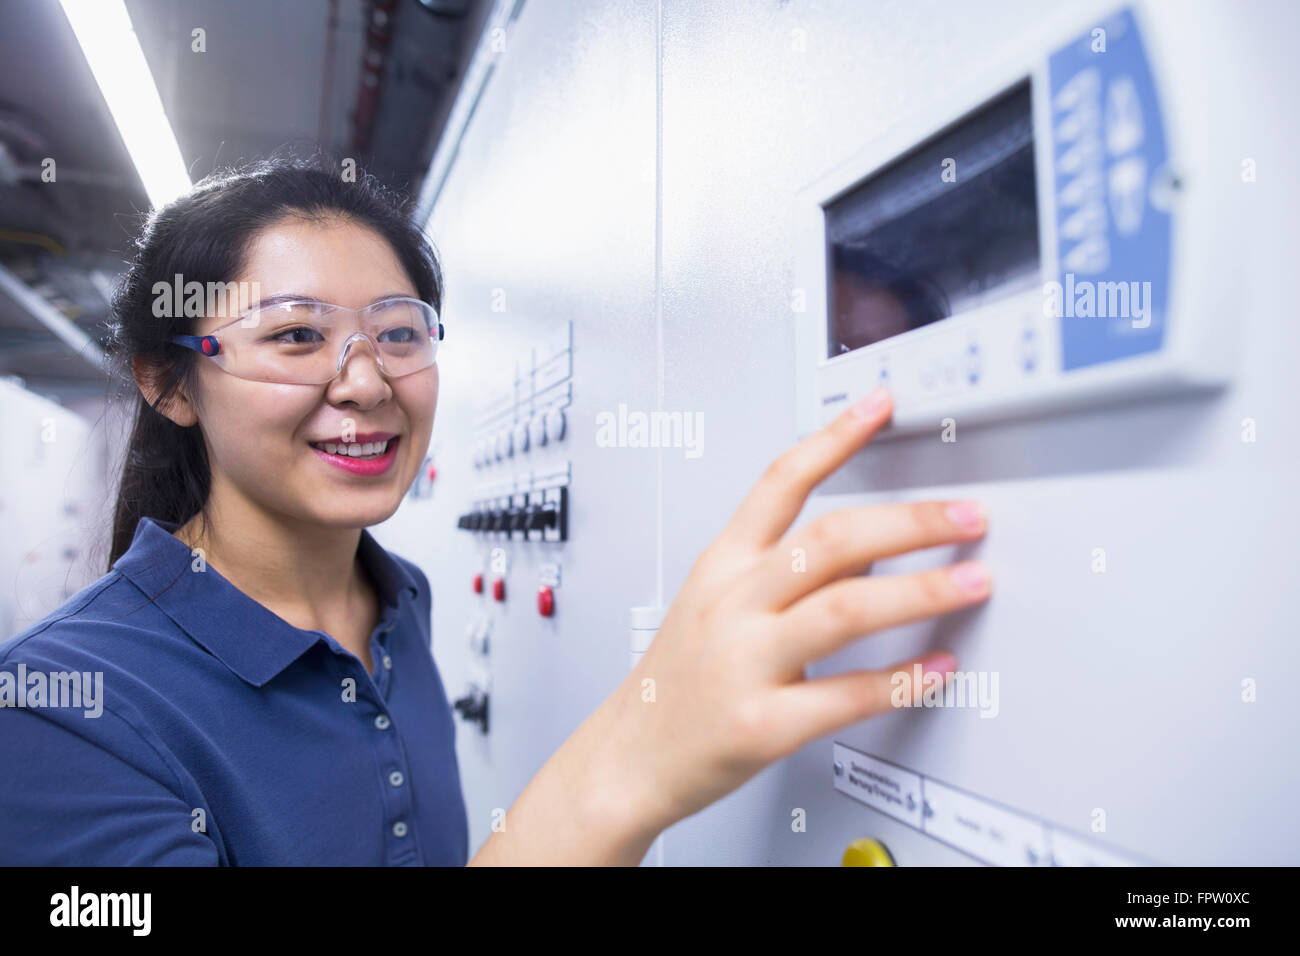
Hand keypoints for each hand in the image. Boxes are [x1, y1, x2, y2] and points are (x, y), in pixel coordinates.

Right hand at [607, 387, 990, 830]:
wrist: (629, 757)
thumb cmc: (676, 681)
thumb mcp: (712, 602)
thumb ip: (781, 566)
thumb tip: (870, 543)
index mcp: (722, 565)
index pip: (781, 481)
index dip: (834, 438)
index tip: (881, 406)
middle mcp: (733, 603)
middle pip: (830, 539)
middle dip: (911, 521)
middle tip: (967, 516)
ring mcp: (745, 662)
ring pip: (845, 608)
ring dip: (920, 591)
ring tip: (971, 581)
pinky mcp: (762, 724)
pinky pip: (844, 695)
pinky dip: (901, 680)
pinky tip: (936, 667)